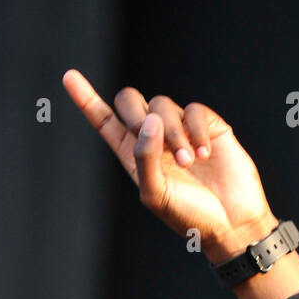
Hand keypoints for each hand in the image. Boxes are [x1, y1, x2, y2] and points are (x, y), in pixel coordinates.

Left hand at [62, 69, 277, 260]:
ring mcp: (181, 130)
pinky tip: (204, 154)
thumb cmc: (189, 215)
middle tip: (153, 135)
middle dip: (135, 112)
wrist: (230, 221)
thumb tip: (149, 120)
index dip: (87, 100)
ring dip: (173, 134)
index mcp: (135, 157)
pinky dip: (196, 131)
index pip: (106, 123)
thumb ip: (145, 157)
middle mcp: (155, 140)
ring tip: (189, 162)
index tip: (68, 77)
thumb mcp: (156, 193)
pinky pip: (193, 110)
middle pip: (131, 102)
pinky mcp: (207, 125)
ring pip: (162, 106)